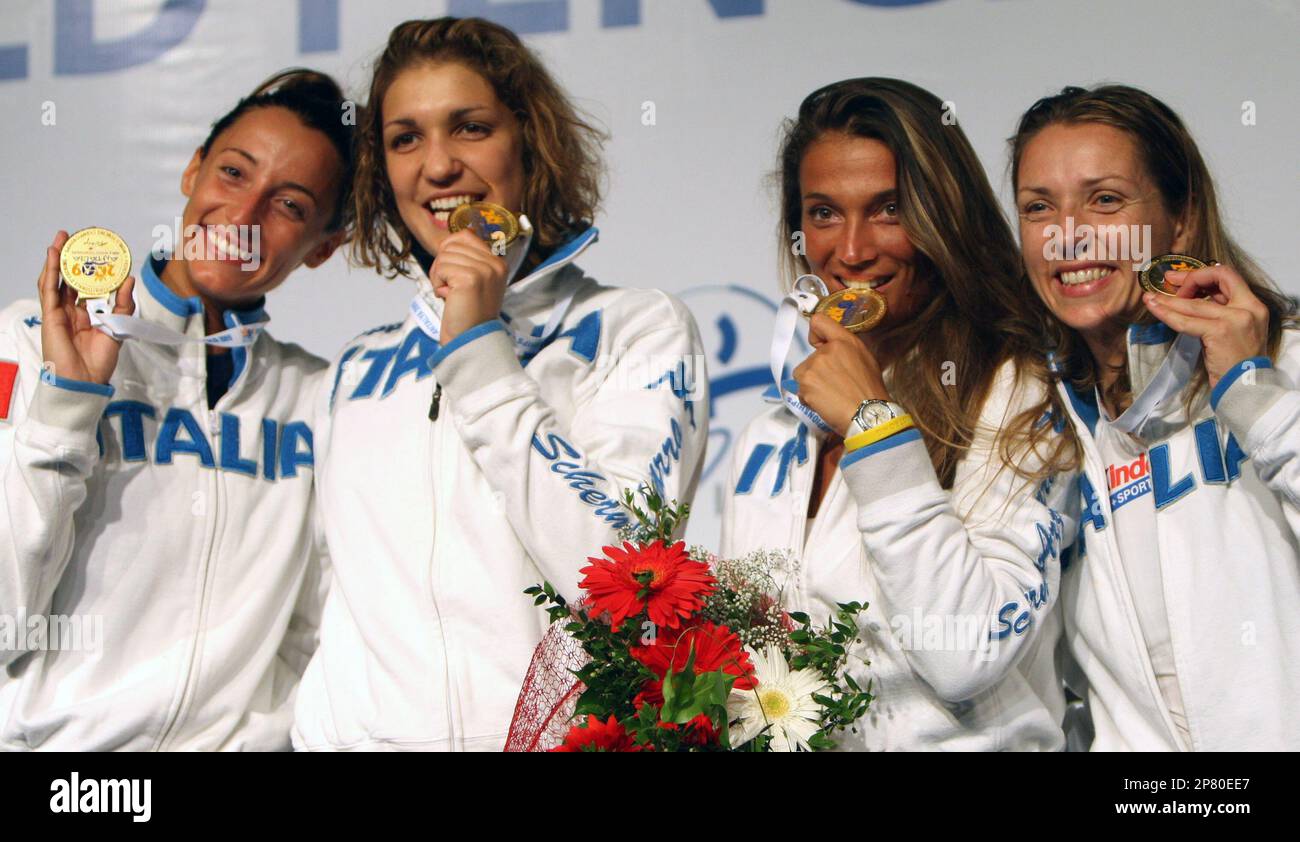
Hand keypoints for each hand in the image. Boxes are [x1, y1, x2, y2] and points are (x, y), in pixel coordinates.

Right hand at [38, 230, 135, 385]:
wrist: (86, 381)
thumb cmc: (99, 361)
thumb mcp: (117, 328)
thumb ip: (122, 304)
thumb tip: (129, 279)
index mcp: (85, 316)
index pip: (84, 287)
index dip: (88, 270)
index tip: (96, 252)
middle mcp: (70, 312)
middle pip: (67, 279)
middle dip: (70, 258)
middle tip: (77, 238)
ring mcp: (58, 313)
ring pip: (55, 280)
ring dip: (57, 258)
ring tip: (62, 237)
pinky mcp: (50, 316)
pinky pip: (48, 289)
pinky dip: (50, 270)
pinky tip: (53, 254)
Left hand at [429, 230, 507, 343]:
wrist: (470, 338)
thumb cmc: (468, 312)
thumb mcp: (474, 281)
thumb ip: (467, 260)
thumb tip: (447, 241)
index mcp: (498, 263)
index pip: (466, 235)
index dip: (448, 250)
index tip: (450, 273)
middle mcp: (495, 264)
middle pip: (452, 245)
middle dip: (442, 265)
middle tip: (448, 286)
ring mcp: (484, 270)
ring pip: (444, 256)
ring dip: (438, 275)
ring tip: (449, 294)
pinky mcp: (470, 278)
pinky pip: (441, 268)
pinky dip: (437, 283)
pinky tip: (447, 297)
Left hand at [792, 313, 891, 435]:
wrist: (867, 414)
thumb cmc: (870, 389)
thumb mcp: (866, 359)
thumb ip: (846, 349)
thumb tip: (832, 350)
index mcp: (844, 341)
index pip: (818, 321)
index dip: (816, 334)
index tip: (818, 346)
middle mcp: (825, 350)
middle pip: (810, 358)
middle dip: (818, 371)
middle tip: (835, 385)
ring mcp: (813, 366)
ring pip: (803, 374)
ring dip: (811, 385)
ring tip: (830, 396)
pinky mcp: (805, 383)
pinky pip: (801, 391)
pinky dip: (809, 399)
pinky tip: (825, 405)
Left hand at [1144, 263, 1268, 388]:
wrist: (1246, 386)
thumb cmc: (1237, 362)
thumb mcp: (1236, 330)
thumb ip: (1221, 311)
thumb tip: (1193, 297)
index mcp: (1254, 305)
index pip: (1229, 276)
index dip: (1204, 275)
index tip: (1184, 280)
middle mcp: (1248, 308)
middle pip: (1218, 277)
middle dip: (1189, 277)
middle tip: (1167, 281)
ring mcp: (1234, 319)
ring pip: (1194, 302)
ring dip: (1169, 299)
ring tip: (1151, 297)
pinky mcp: (1219, 332)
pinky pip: (1185, 320)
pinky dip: (1166, 313)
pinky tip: (1154, 308)